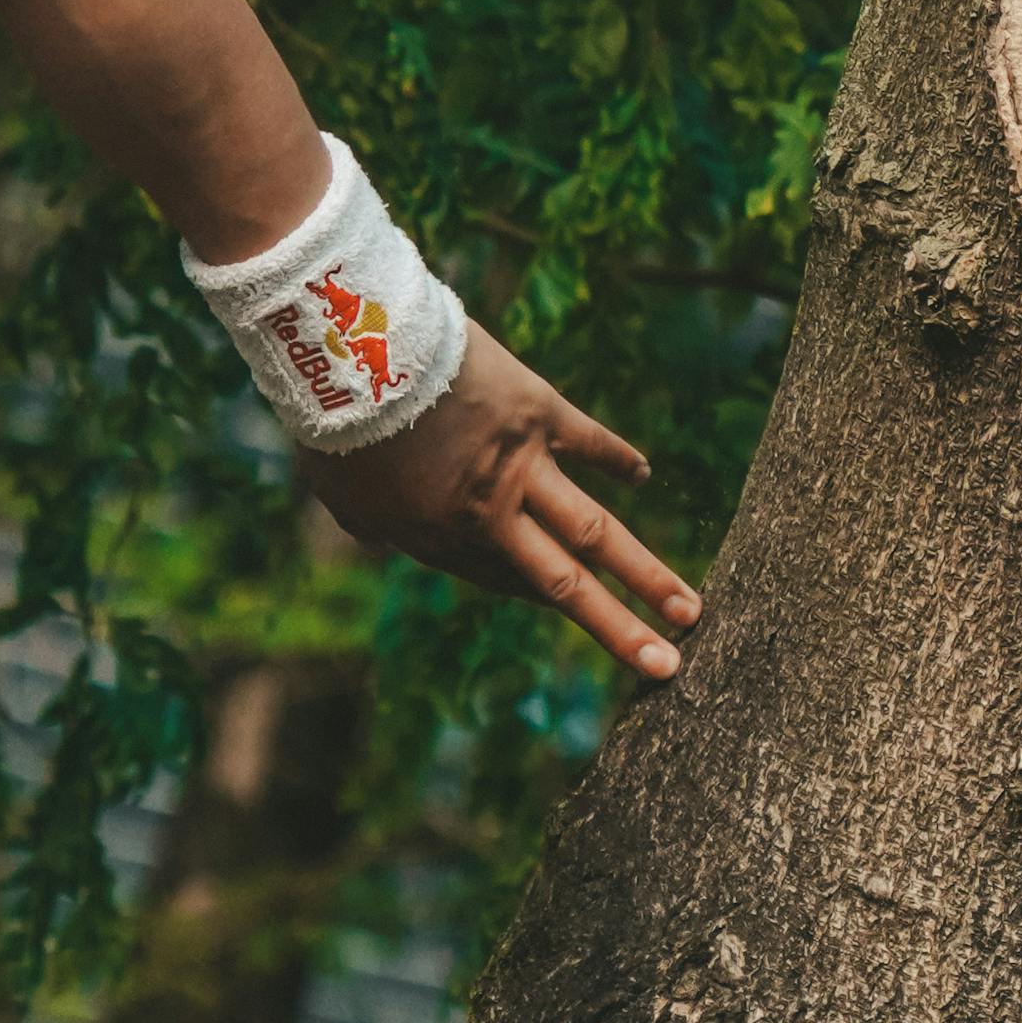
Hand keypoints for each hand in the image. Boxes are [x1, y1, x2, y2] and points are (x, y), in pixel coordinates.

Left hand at [306, 328, 700, 683]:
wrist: (353, 356)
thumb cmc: (331, 425)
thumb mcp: (336, 492)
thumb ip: (366, 520)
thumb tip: (372, 535)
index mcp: (439, 540)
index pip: (507, 583)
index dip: (545, 599)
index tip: (580, 614)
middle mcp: (489, 516)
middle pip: (568, 584)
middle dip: (619, 629)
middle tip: (667, 666)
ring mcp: (520, 467)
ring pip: (597, 534)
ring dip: (649, 575)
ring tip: (691, 610)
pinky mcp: (539, 413)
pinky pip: (590, 442)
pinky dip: (618, 458)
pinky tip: (643, 476)